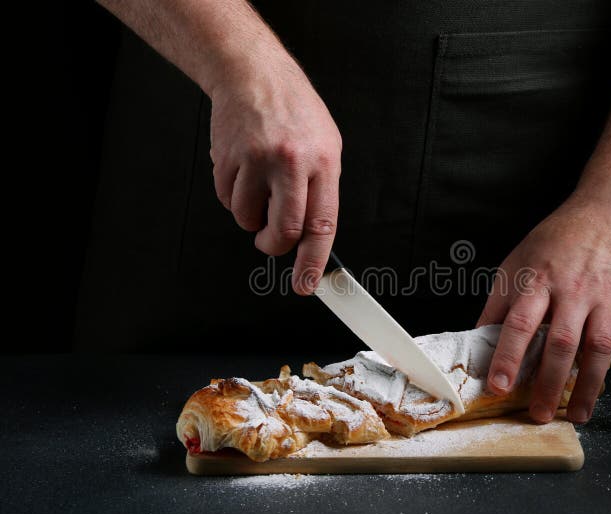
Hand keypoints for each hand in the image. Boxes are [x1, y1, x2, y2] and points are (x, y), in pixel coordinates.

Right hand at [209, 53, 341, 294]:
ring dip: (251, 218)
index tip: (306, 284)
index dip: (313, 261)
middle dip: (275, 246)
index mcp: (322, 162)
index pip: (321, 224)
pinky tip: (243, 173)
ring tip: (259, 189)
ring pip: (248, 219)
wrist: (254, 75)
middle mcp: (290, 162)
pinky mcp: (226, 159)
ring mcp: (255, 160)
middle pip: (283, 231)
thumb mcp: (326, 147)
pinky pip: (227, 200)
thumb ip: (321, 191)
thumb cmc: (295, 113)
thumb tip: (313, 237)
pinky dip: (234, 198)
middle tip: (271, 241)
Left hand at [477, 195, 610, 423]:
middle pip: (561, 343)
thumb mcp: (516, 262)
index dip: (508, 356)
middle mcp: (575, 291)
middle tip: (538, 414)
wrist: (608, 213)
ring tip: (577, 415)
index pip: (520, 322)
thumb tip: (477, 342)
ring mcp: (608, 299)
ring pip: (601, 350)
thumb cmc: (556, 241)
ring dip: (589, 387)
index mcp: (539, 279)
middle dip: (549, 383)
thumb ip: (498, 303)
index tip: (499, 386)